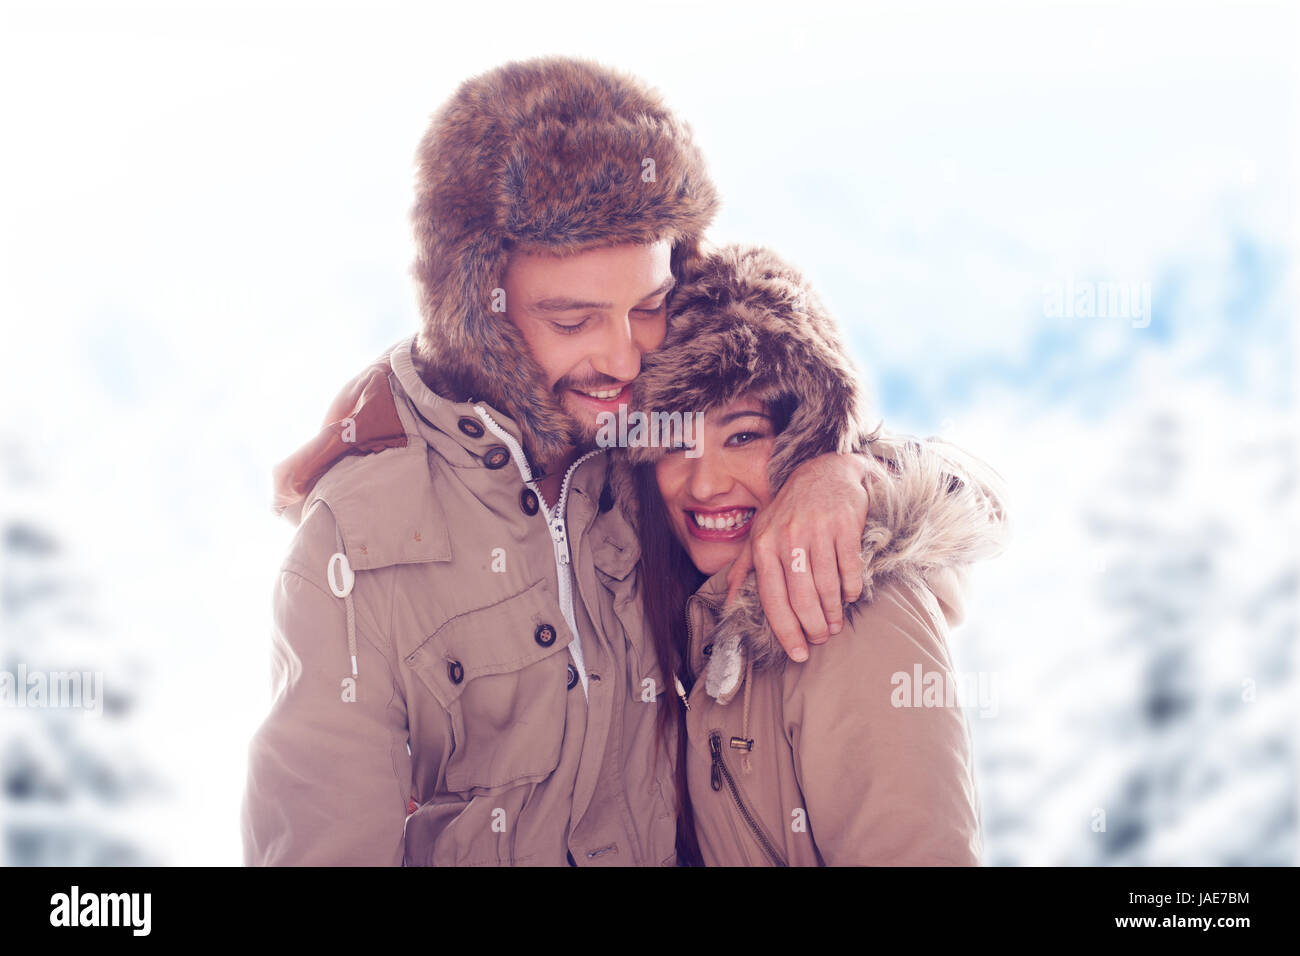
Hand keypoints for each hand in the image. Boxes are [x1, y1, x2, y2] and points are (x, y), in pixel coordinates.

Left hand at [725, 452, 870, 661]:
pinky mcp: (844, 525)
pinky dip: (851, 588)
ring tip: (835, 623)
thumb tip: (728, 603)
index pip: (772, 598)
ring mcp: (817, 531)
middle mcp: (787, 538)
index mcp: (763, 545)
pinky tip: (851, 595)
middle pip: (801, 598)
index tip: (797, 653)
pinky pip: (849, 568)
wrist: (825, 472)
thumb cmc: (789, 510)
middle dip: (812, 626)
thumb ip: (743, 568)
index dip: (785, 630)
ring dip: (833, 612)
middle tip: (820, 638)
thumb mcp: (759, 532)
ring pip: (826, 587)